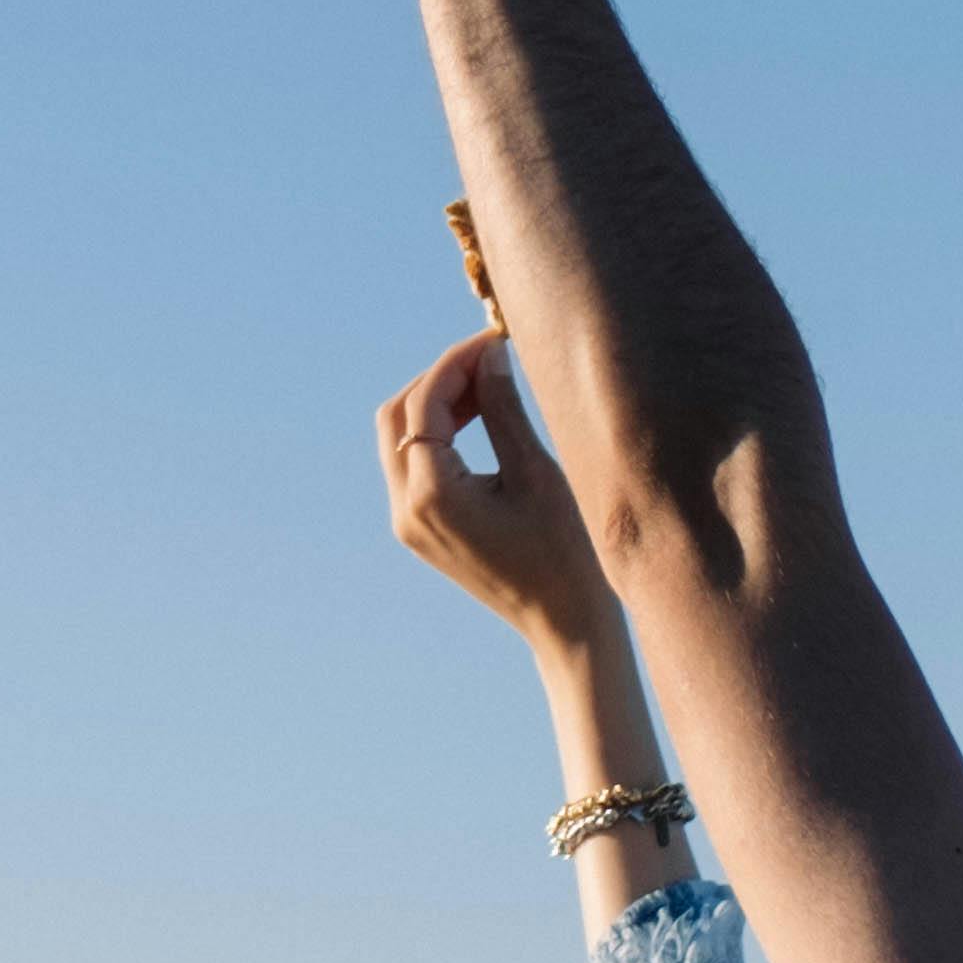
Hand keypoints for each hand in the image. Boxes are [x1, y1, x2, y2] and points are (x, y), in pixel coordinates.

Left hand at [378, 330, 617, 655]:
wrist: (565, 624)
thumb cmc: (563, 551)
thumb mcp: (535, 472)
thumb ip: (502, 408)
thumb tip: (488, 354)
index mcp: (432, 497)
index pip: (424, 405)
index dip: (456, 363)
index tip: (494, 339)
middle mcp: (406, 510)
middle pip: (397, 416)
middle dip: (440, 378)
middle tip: (490, 358)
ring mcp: (409, 523)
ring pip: (400, 437)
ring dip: (437, 402)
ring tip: (489, 382)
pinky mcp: (422, 529)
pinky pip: (414, 463)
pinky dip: (438, 431)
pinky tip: (479, 415)